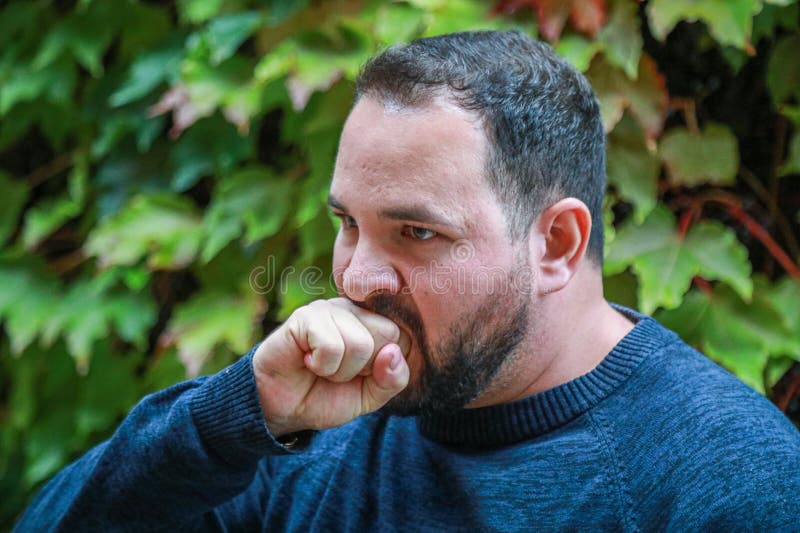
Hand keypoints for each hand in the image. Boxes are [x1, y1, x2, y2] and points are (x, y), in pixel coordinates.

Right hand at [252, 298, 410, 436]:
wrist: (280, 408)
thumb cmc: (325, 396)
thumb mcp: (369, 397)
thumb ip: (393, 380)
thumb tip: (394, 354)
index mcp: (375, 323)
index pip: (405, 339)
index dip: (384, 367)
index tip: (361, 375)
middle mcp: (355, 310)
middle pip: (388, 335)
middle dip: (365, 368)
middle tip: (339, 372)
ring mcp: (331, 309)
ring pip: (360, 343)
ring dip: (340, 371)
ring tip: (321, 368)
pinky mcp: (306, 316)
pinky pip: (332, 345)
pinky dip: (322, 365)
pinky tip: (307, 361)